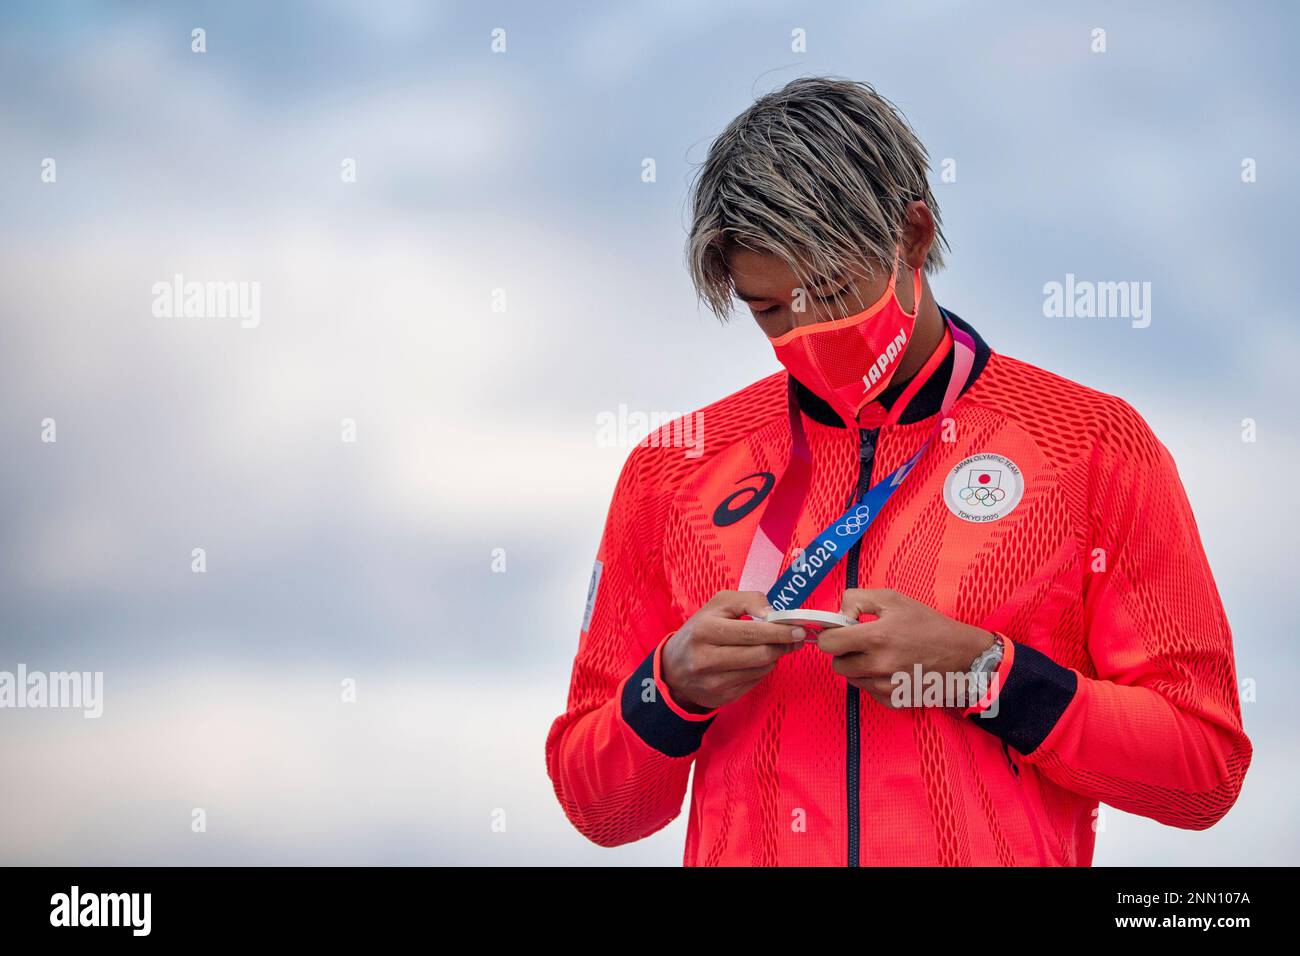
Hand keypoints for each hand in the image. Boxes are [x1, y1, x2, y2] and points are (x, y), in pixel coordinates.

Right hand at [661, 591, 806, 712]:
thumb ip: (747, 601)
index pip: (751, 632)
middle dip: (783, 644)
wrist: (674, 669)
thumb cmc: (700, 630)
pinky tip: (756, 660)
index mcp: (705, 630)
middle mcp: (707, 659)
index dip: (779, 631)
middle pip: (760, 654)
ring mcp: (715, 682)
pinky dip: (763, 669)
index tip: (797, 628)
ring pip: (761, 669)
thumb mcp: (717, 605)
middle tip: (795, 638)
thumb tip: (773, 614)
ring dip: (774, 656)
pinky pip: (756, 682)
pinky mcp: (723, 697)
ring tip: (773, 646)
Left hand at [815, 588, 993, 708]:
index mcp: (876, 637)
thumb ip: (858, 599)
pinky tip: (890, 669)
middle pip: (837, 664)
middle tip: (862, 643)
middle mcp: (878, 665)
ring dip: (858, 668)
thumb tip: (839, 614)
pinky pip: (868, 692)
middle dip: (844, 652)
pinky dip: (873, 681)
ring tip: (880, 654)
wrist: (963, 657)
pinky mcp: (893, 701)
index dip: (831, 635)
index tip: (841, 631)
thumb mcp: (894, 599)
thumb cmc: (930, 626)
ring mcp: (885, 686)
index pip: (829, 643)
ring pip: (851, 679)